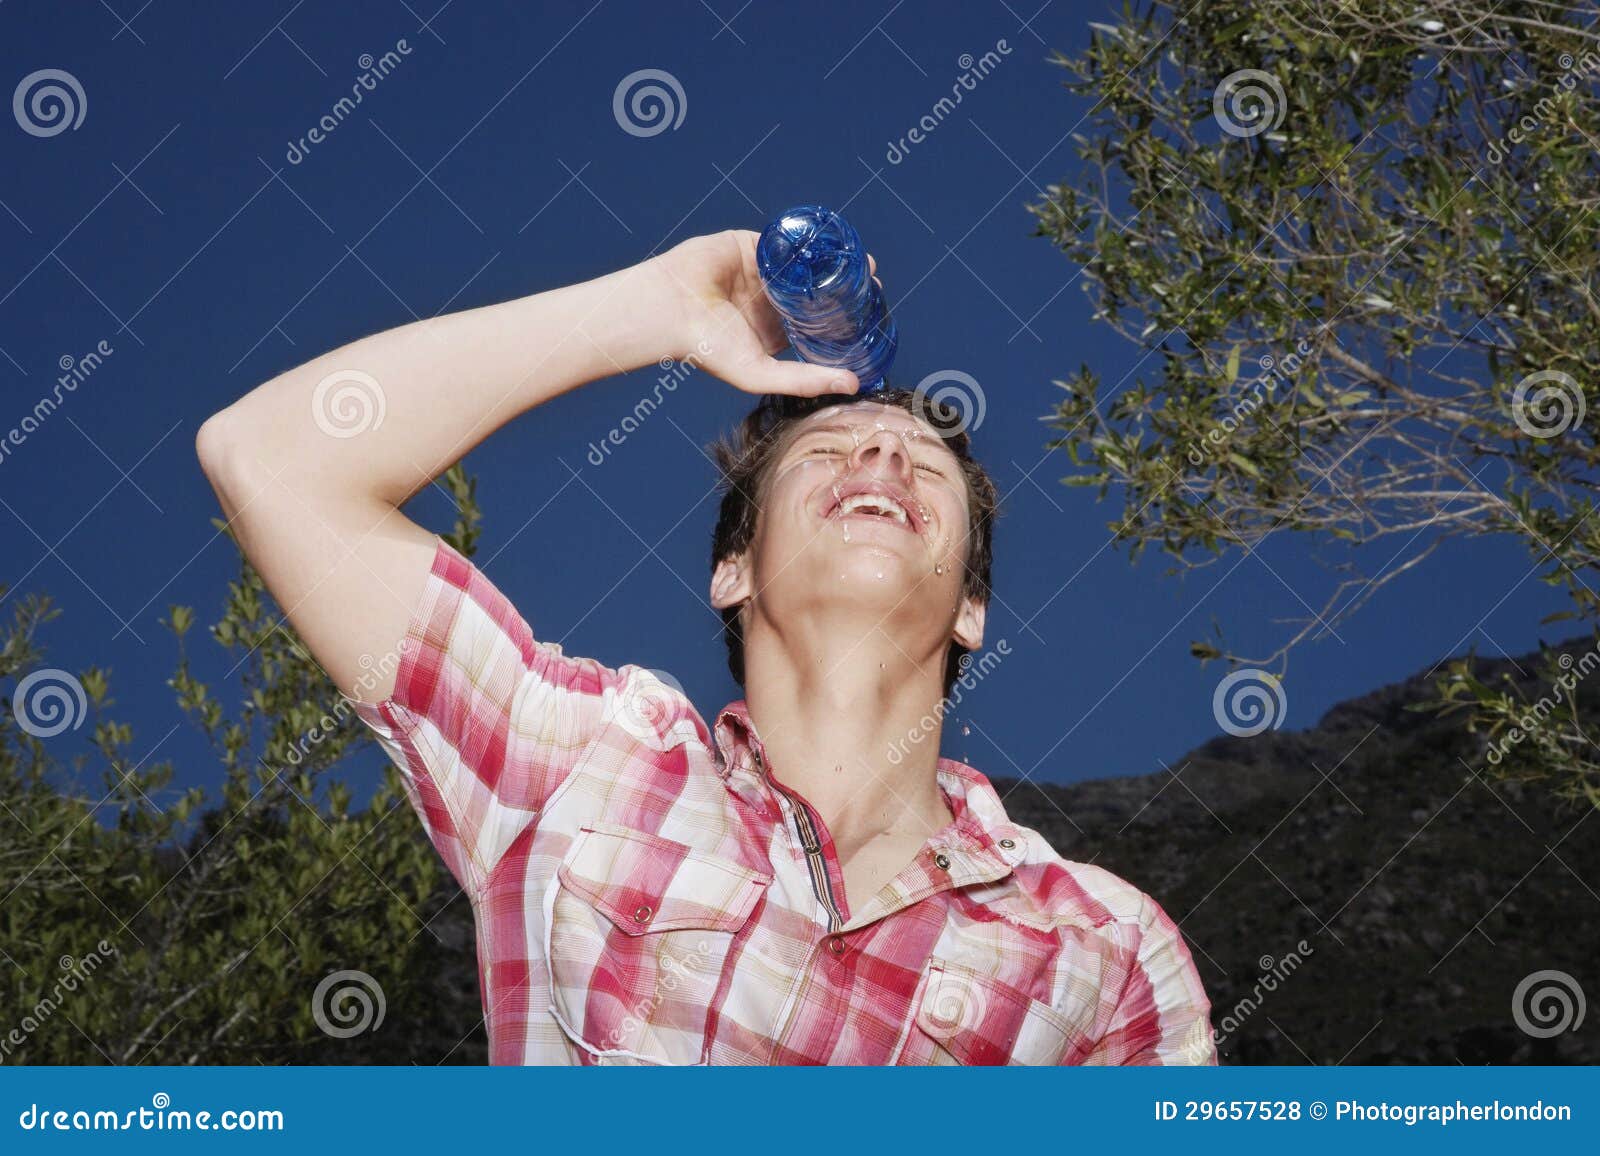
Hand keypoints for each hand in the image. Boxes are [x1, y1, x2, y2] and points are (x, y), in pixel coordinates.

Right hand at [652, 229, 874, 397]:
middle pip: (817, 290)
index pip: (819, 324)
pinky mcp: (751, 246)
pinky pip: (785, 240)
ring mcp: (762, 272)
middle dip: (844, 286)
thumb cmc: (708, 348)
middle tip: (871, 282)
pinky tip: (831, 240)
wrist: (671, 307)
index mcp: (775, 331)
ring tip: (858, 259)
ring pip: (805, 263)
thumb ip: (804, 379)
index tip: (871, 314)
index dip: (844, 319)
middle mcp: (771, 301)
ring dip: (830, 260)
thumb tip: (854, 385)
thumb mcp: (760, 373)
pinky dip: (806, 239)